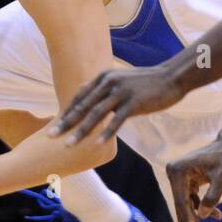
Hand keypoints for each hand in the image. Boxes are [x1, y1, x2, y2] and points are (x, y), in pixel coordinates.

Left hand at [51, 62, 188, 144]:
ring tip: (69, 145)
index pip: (79, 97)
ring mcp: (121, 92)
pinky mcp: (134, 102)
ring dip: (81, 131)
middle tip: (50, 136)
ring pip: (96, 114)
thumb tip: (85, 94)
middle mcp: (109, 82)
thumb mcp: (120, 79)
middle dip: (65, 122)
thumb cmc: (145, 82)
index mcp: (104, 77)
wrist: (171, 77)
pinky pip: (117, 120)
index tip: (53, 125)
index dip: (66, 112)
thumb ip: (102, 87)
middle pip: (83, 106)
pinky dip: (106, 132)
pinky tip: (98, 144)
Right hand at [166, 141, 221, 221]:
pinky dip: (202, 211)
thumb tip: (202, 215)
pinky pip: (191, 201)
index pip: (181, 203)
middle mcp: (174, 174)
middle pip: (181, 207)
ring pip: (186, 207)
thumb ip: (213, 197)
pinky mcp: (186, 182)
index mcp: (178, 171)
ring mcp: (179, 178)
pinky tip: (217, 216)